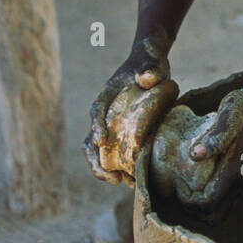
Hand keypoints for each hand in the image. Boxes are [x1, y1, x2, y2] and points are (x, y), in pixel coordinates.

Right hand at [82, 31, 177, 186]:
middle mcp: (104, 113)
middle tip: (110, 176)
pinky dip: (114, 166)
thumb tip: (146, 79)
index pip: (97, 110)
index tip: (101, 141)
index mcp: (107, 95)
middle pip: (90, 138)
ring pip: (96, 150)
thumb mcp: (152, 62)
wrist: (149, 65)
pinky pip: (110, 153)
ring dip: (102, 168)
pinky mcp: (118, 133)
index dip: (97, 126)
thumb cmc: (149, 62)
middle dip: (96, 159)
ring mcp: (109, 124)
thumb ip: (150, 69)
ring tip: (117, 181)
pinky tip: (126, 179)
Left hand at [172, 89, 242, 215]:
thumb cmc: (241, 111)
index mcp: (233, 171)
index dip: (189, 200)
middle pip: (211, 215)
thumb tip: (195, 154)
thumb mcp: (227, 118)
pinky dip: (206, 201)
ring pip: (217, 213)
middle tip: (180, 189)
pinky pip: (221, 203)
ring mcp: (238, 183)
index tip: (179, 182)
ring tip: (187, 189)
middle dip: (191, 208)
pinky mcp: (236, 179)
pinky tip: (196, 183)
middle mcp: (237, 182)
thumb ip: (214, 137)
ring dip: (198, 207)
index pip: (208, 203)